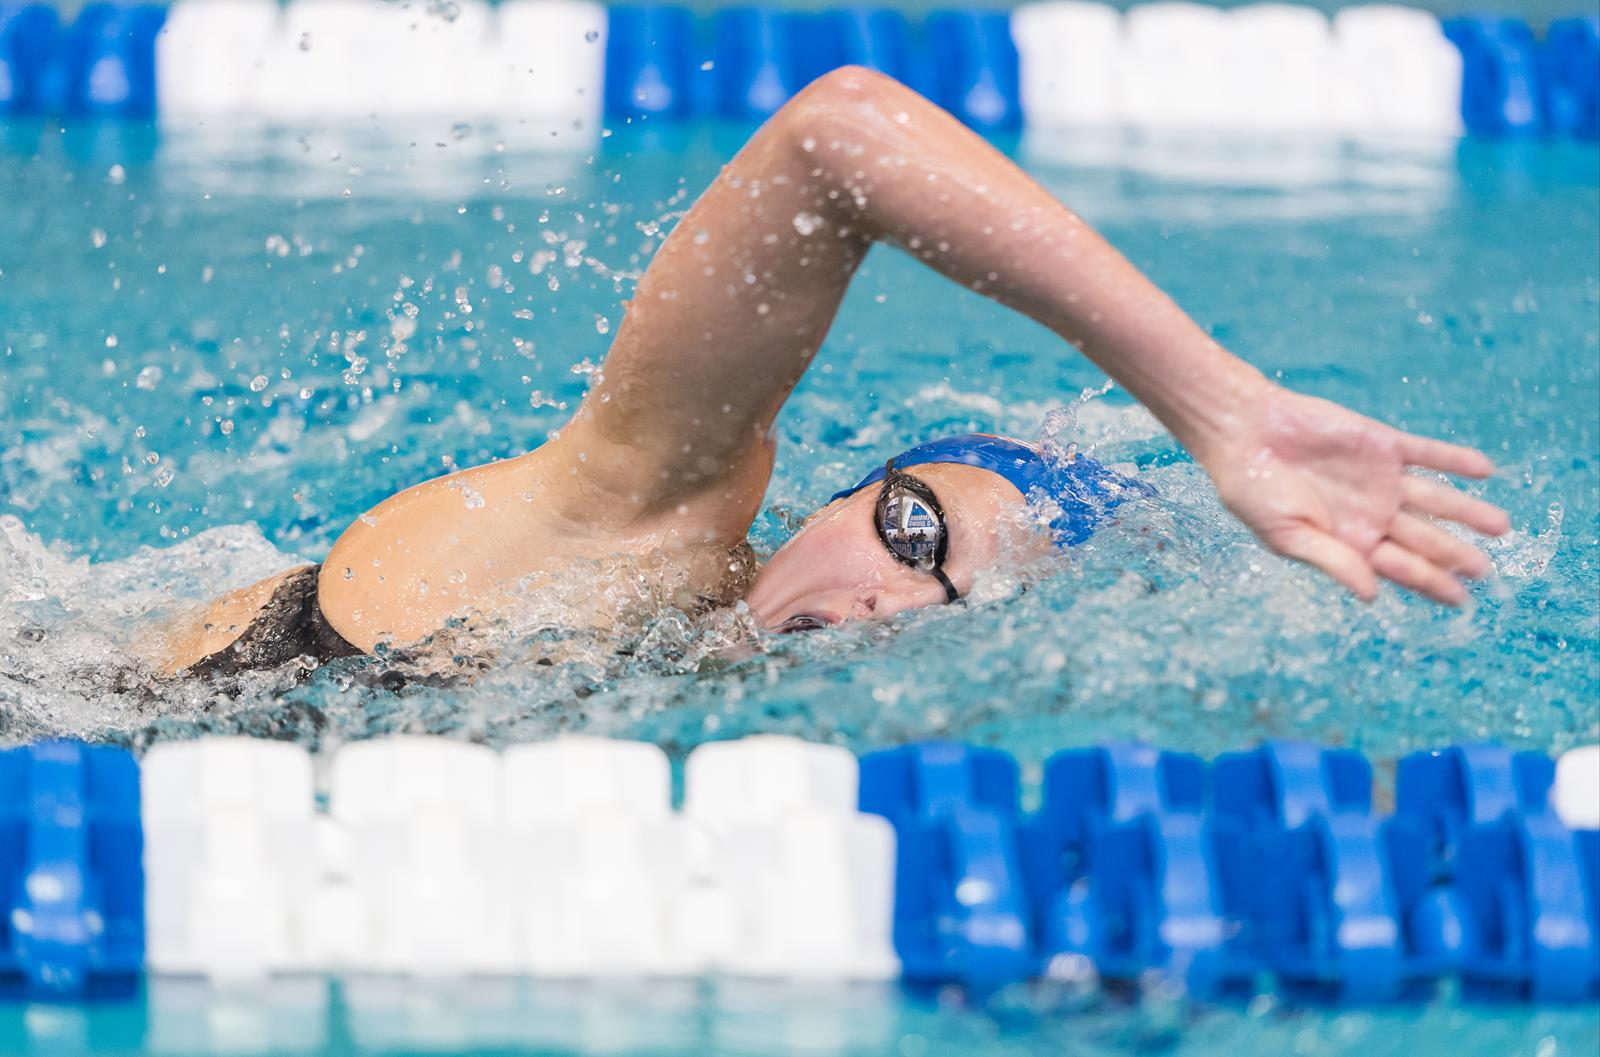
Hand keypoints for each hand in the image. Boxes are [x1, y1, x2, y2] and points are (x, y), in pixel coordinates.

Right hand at [1198, 384, 1509, 604]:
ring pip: (1434, 500)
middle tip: (1486, 571)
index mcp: (1348, 541)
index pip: (1400, 568)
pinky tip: (1484, 470)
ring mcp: (1380, 479)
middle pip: (1424, 538)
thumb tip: (1372, 596)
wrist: (1244, 433)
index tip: (1461, 600)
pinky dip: (1454, 461)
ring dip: (1467, 512)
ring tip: (1501, 526)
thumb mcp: (1286, 536)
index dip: (1431, 584)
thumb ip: (1332, 562)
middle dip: (1455, 555)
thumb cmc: (1253, 491)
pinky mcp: (1381, 444)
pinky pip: (1426, 454)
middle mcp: (1371, 513)